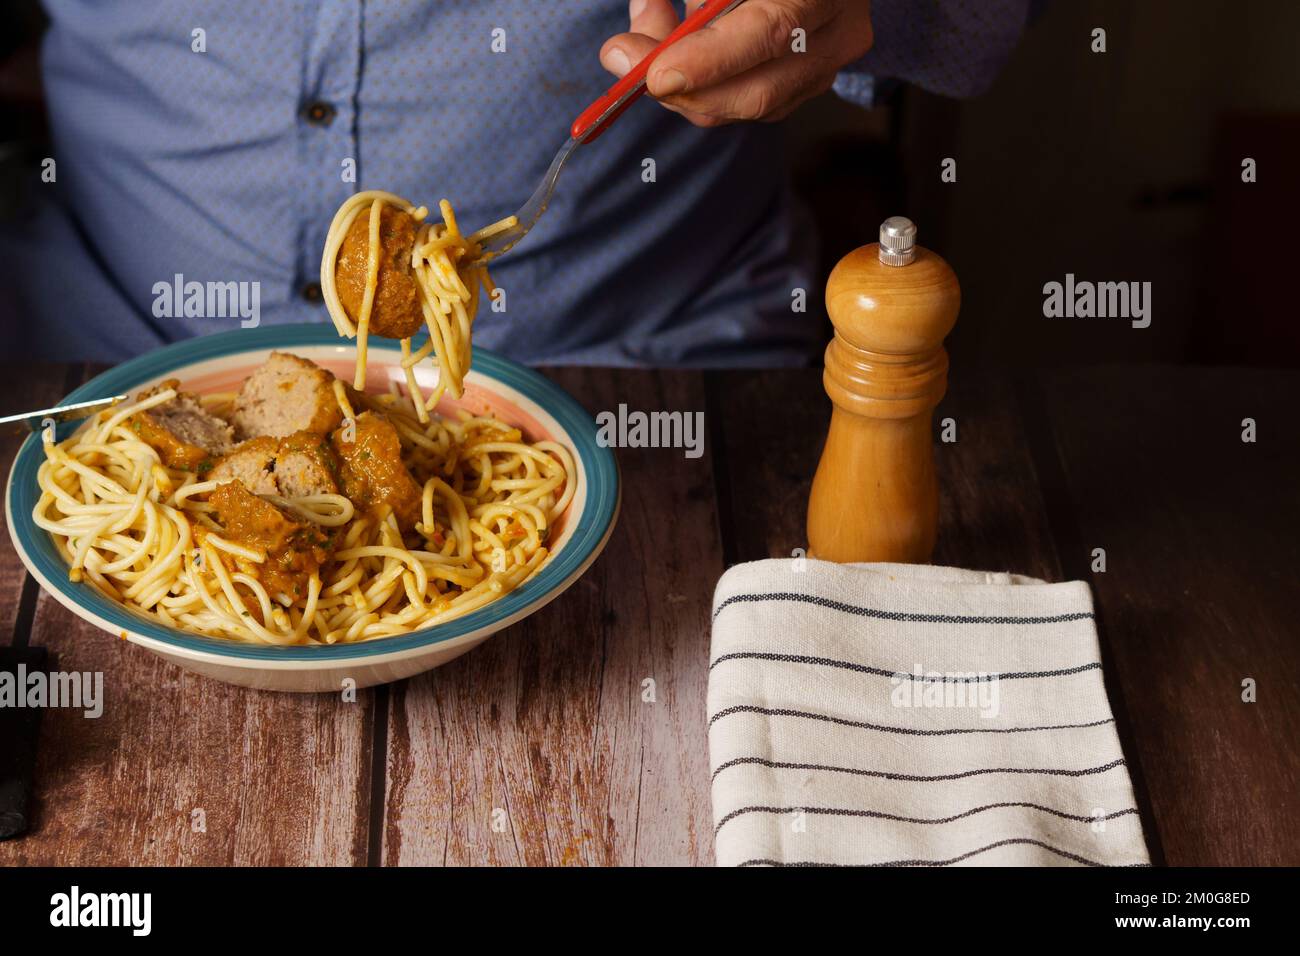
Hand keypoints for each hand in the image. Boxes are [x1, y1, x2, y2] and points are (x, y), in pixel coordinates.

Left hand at [599, 0, 872, 126]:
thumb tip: (622, 55)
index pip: (770, 32)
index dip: (710, 61)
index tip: (656, 75)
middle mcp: (840, 30)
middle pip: (760, 91)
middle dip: (688, 93)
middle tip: (636, 75)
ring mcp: (831, 64)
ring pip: (752, 107)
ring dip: (691, 95)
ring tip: (648, 61)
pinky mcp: (812, 84)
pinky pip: (753, 106)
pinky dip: (709, 93)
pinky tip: (683, 67)